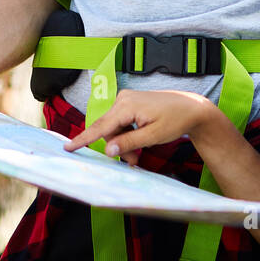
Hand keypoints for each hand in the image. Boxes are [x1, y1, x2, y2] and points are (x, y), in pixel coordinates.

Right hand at [64, 89, 218, 164]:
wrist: (191, 108)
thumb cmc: (175, 120)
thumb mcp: (153, 136)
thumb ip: (129, 143)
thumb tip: (108, 150)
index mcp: (126, 105)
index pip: (100, 126)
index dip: (84, 139)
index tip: (68, 147)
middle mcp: (122, 99)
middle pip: (107, 130)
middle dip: (117, 147)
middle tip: (133, 161)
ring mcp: (126, 99)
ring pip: (114, 128)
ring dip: (123, 143)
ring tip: (138, 155)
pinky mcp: (130, 103)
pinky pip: (120, 123)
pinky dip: (126, 136)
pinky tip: (138, 143)